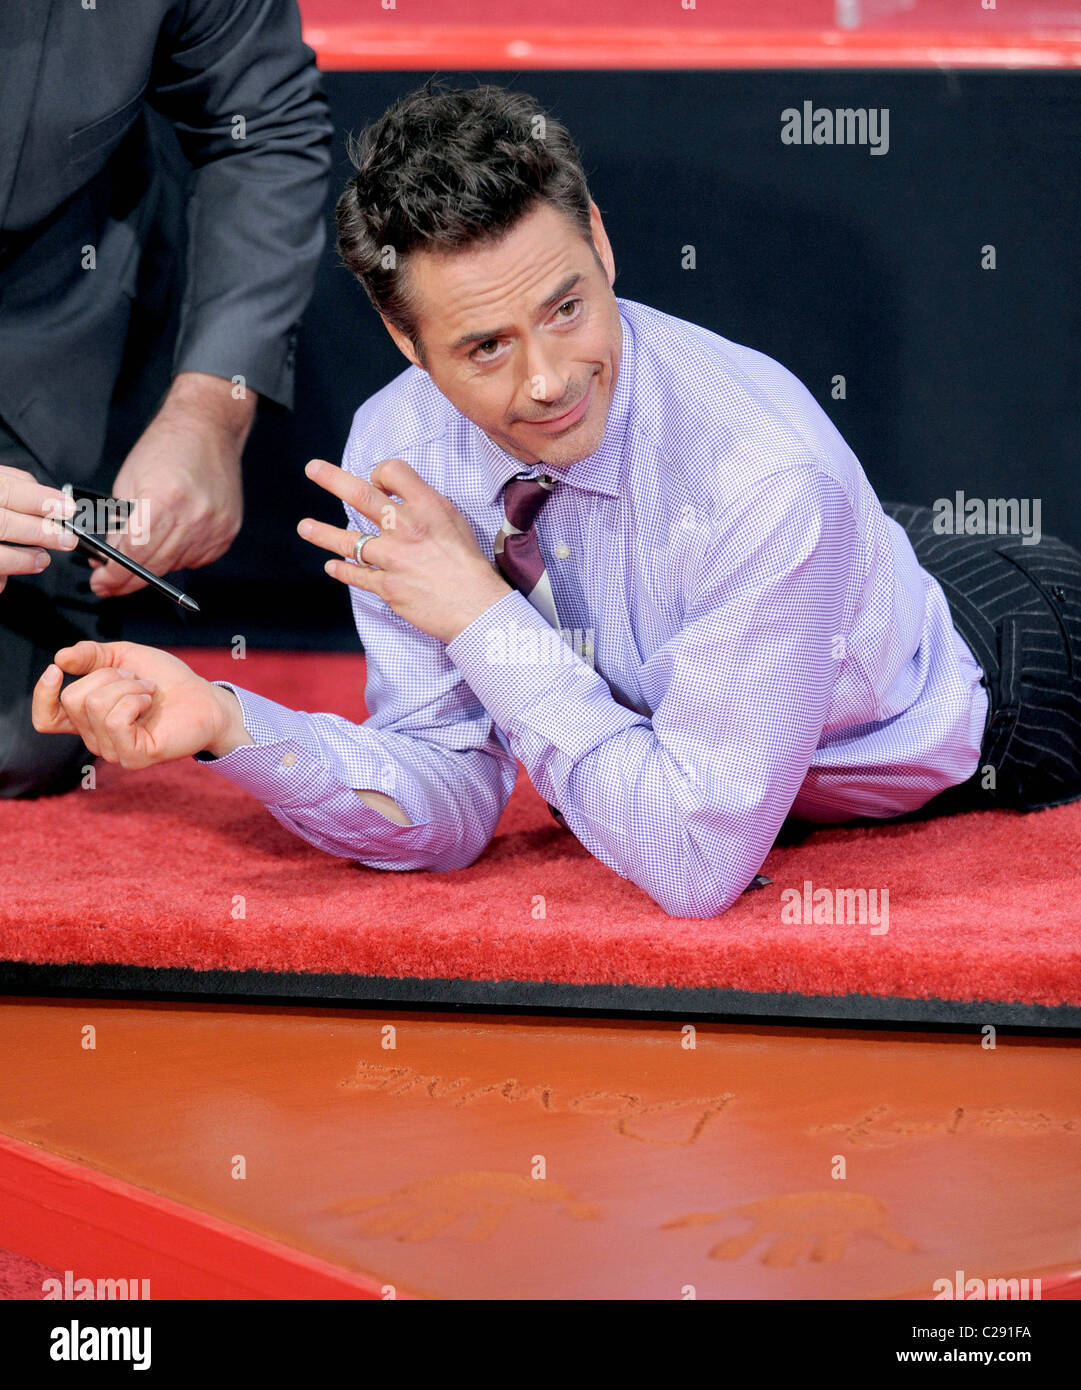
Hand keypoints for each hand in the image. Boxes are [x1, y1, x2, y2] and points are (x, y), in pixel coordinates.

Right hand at [0, 465, 81, 593]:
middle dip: (39, 531)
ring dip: (21, 559)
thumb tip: (45, 494)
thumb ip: (9, 482)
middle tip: (66, 539)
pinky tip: (5, 578)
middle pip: (2, 522)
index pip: (6, 489)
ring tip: (42, 559)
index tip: (65, 507)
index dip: (38, 498)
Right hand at [31, 640, 250, 767]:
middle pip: (74, 699)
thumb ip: (91, 655)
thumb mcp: (124, 656)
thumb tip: (60, 658)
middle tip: (137, 679)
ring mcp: (114, 751)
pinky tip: (150, 703)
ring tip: (149, 691)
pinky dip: (135, 700)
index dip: (42, 694)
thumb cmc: (166, 680)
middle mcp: (97, 738)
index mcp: (89, 718)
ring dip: (128, 686)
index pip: (47, 718)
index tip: (56, 669)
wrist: (205, 697)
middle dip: (107, 675)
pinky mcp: (134, 757)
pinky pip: (116, 719)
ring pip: (95, 705)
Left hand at [88, 372, 254, 597]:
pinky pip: (197, 559)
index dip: (115, 575)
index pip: (135, 554)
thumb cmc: (166, 446)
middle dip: (128, 579)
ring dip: (154, 565)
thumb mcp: (129, 482)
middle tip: (110, 583)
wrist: (207, 428)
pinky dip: (179, 556)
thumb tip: (112, 558)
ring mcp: (215, 527)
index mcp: (164, 500)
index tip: (102, 583)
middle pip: (156, 566)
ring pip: (176, 565)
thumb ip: (121, 524)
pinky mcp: (227, 532)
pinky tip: (170, 540)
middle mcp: (194, 517)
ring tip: (140, 554)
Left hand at [297, 457, 511, 643]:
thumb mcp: (455, 522)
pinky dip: (341, 569)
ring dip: (322, 532)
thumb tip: (401, 497)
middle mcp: (406, 527)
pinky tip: (331, 566)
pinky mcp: (387, 586)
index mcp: (427, 507)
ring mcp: (393, 558)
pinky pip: (355, 574)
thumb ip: (426, 506)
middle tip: (311, 468)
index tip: (377, 481)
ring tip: (304, 526)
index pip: (393, 471)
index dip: (380, 472)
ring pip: (348, 539)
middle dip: (331, 479)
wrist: (477, 607)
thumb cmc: (470, 565)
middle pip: (361, 495)